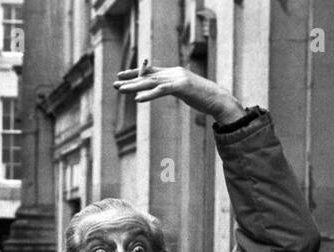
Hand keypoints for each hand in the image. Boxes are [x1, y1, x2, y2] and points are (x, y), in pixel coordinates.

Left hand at [113, 63, 245, 123]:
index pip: (150, 71)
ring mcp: (177, 78)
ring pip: (151, 82)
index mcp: (173, 72)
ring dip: (134, 86)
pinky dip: (148, 95)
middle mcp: (173, 72)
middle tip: (115, 84)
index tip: (121, 76)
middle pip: (147, 76)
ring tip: (120, 90)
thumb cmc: (203, 98)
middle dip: (130, 80)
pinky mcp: (181, 87)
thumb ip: (175, 88)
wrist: (218, 99)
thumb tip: (168, 90)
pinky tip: (137, 100)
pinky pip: (161, 91)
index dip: (135, 73)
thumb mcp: (185, 91)